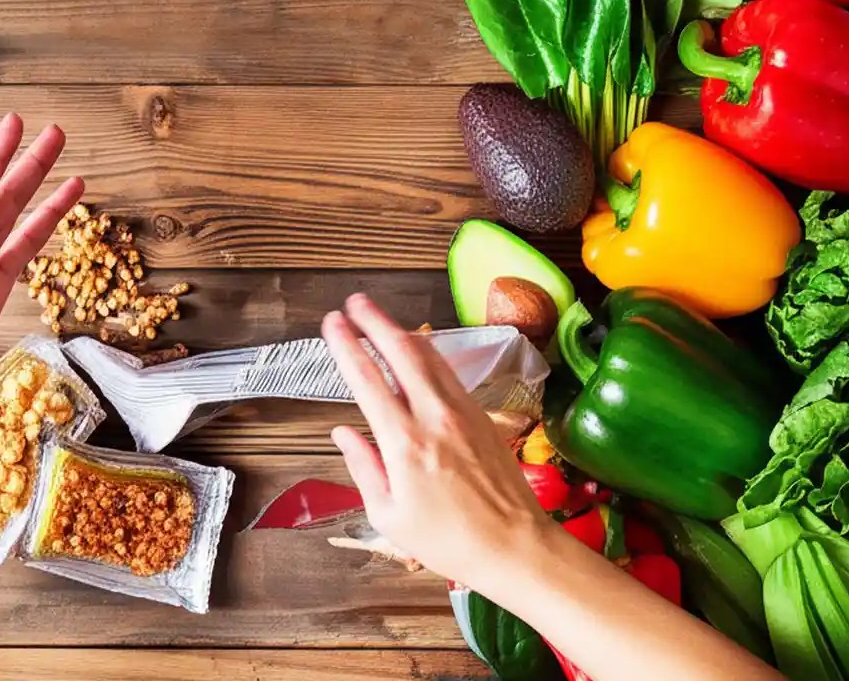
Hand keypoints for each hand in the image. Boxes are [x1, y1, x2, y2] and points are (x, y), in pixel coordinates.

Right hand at [321, 294, 553, 590]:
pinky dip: (427, 354)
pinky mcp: (482, 416)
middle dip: (375, 321)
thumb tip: (343, 432)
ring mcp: (462, 412)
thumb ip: (363, 467)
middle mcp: (434, 418)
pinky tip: (418, 349)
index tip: (333, 323)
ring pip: (429, 357)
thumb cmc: (447, 541)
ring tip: (380, 318)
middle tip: (355, 302)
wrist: (515, 546)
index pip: (368, 380)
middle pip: (402, 353)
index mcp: (404, 444)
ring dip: (402, 332)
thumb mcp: (388, 515)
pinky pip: (448, 373)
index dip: (347, 346)